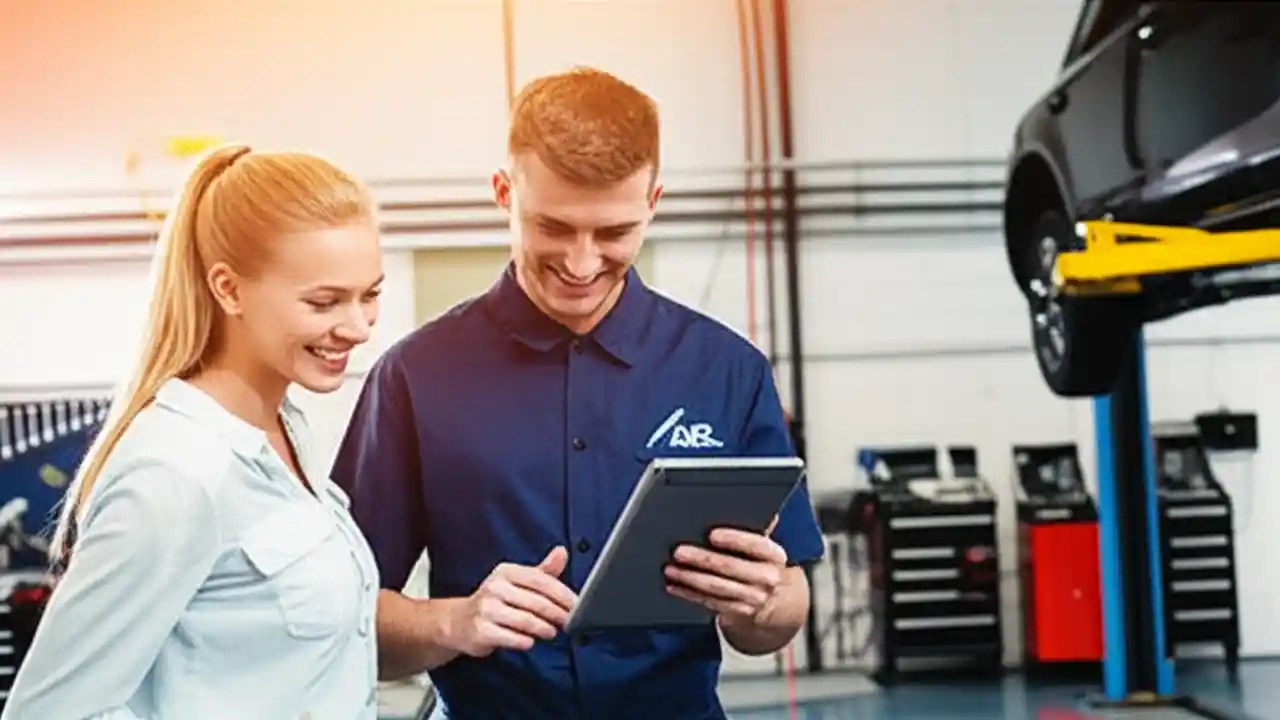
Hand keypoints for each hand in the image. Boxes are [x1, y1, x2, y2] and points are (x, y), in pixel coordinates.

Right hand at [444, 546, 577, 656]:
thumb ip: (543, 570)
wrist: (459, 622)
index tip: (577, 605)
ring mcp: (486, 609)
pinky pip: (512, 638)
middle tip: (568, 622)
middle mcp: (494, 587)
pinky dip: (526, 641)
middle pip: (536, 602)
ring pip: (526, 621)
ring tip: (552, 632)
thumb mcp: (518, 582)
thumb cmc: (496, 601)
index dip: (562, 593)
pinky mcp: (481, 630)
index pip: (541, 580)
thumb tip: (562, 552)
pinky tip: (530, 641)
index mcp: (506, 572)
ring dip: (544, 629)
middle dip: (557, 614)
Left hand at [663, 520, 787, 622]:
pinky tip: (675, 585)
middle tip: (680, 551)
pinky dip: (689, 594)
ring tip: (672, 569)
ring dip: (690, 578)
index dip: (734, 539)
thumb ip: (755, 528)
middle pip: (731, 567)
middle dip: (703, 560)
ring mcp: (753, 598)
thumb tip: (745, 507)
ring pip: (717, 587)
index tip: (713, 534)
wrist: (776, 600)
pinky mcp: (738, 612)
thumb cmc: (763, 564)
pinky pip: (710, 602)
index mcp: (774, 555)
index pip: (757, 545)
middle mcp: (767, 578)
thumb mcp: (765, 546)